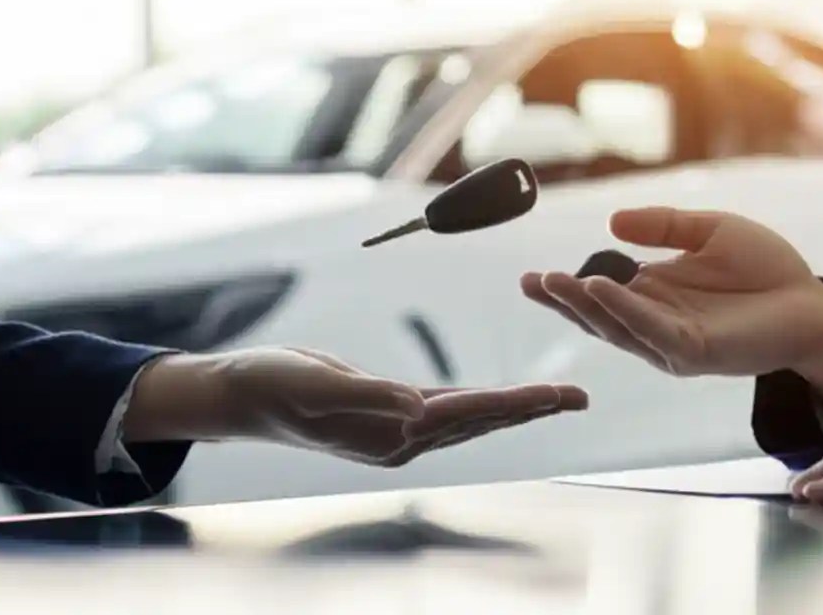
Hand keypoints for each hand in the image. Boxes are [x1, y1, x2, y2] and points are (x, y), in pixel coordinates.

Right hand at [126, 347, 587, 467]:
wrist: (242, 394)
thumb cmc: (274, 384)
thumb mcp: (316, 384)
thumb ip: (366, 396)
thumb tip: (415, 408)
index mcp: (391, 431)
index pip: (469, 412)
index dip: (516, 403)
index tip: (559, 395)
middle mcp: (401, 438)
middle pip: (481, 420)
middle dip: (531, 408)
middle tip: (580, 397)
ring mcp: (395, 431)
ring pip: (469, 417)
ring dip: (513, 407)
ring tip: (553, 398)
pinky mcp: (386, 416)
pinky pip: (446, 409)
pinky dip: (479, 402)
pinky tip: (495, 398)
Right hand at [521, 207, 822, 416]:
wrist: (815, 303)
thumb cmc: (766, 269)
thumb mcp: (708, 231)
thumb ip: (663, 226)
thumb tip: (611, 222)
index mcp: (653, 296)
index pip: (598, 295)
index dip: (565, 288)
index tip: (530, 278)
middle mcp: (655, 323)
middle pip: (597, 316)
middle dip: (562, 301)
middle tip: (530, 282)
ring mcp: (671, 341)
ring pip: (616, 326)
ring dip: (583, 305)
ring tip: (553, 284)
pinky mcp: (695, 351)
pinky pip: (651, 330)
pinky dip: (623, 309)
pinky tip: (600, 287)